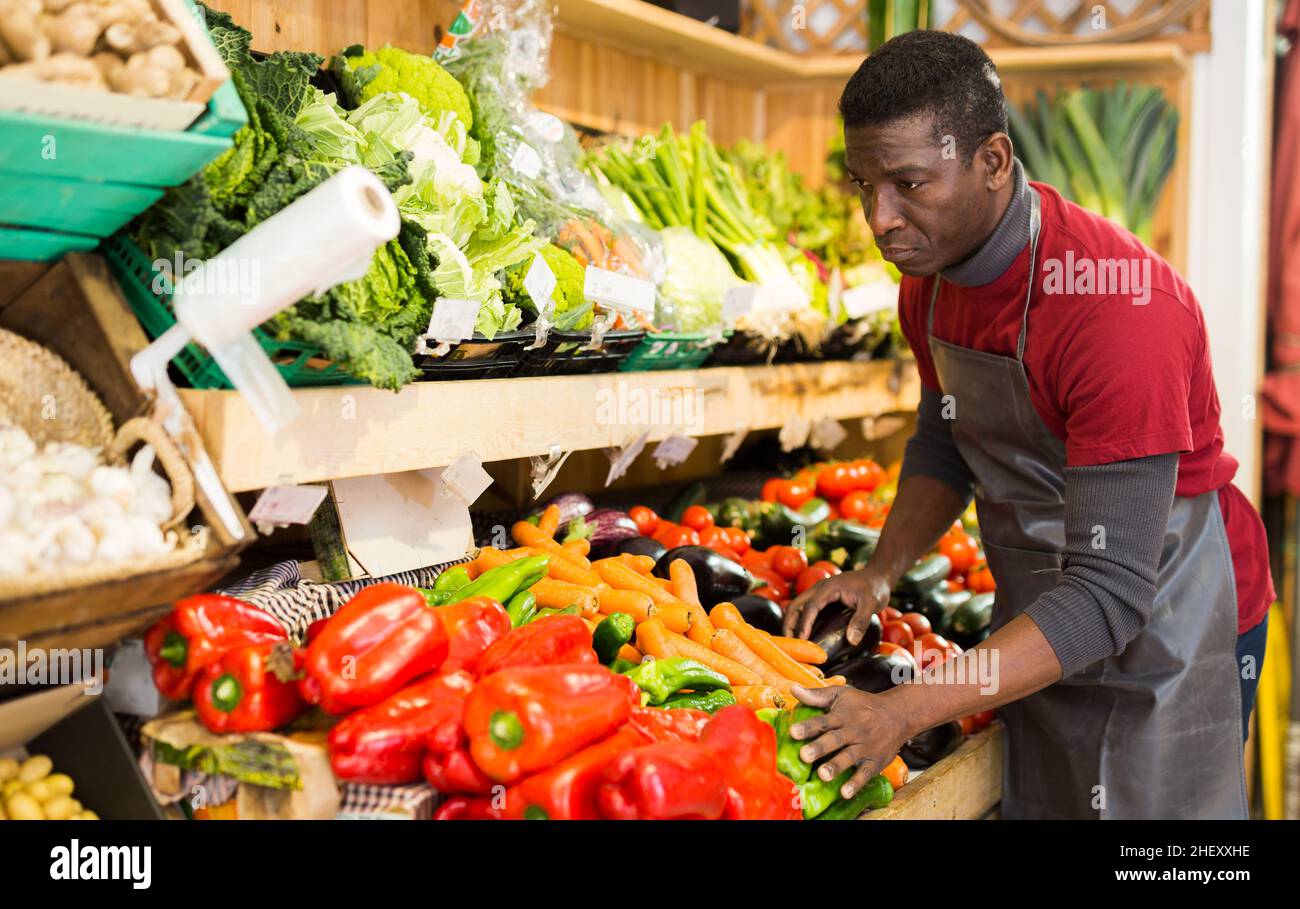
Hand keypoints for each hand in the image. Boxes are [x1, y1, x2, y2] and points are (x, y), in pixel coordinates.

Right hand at [782, 567, 891, 642]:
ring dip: (792, 622)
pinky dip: (799, 620)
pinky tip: (802, 633)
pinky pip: (805, 608)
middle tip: (789, 643)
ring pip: (797, 606)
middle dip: (789, 624)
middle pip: (796, 605)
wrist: (877, 576)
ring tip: (792, 641)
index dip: (805, 624)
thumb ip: (861, 620)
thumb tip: (851, 640)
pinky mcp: (821, 597)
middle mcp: (819, 588)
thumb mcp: (871, 603)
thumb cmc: (875, 587)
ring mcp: (818, 591)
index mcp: (829, 587)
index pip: (811, 606)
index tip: (802, 640)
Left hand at [789, 684, 911, 798]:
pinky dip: (856, 784)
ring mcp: (865, 747)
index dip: (808, 727)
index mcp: (842, 715)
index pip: (823, 721)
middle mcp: (854, 731)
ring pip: (849, 758)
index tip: (793, 732)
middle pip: (835, 740)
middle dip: (819, 748)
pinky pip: (865, 774)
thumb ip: (817, 695)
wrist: (898, 714)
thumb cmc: (863, 705)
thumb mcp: (841, 695)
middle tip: (803, 755)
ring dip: (836, 767)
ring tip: (822, 775)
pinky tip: (845, 793)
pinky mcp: (875, 762)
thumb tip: (793, 689)